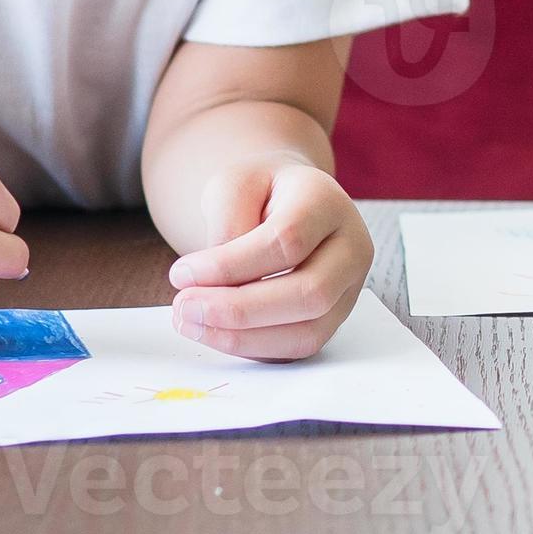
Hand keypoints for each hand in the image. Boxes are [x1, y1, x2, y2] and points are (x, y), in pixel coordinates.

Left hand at [165, 158, 371, 360]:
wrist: (283, 203)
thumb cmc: (257, 193)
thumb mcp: (233, 185)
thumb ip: (226, 225)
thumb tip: (214, 284)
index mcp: (327, 201)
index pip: (287, 241)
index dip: (230, 265)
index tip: (181, 274)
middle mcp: (351, 246)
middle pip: (309, 293)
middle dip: (239, 310)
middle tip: (185, 308)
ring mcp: (348, 289)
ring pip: (307, 332)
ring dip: (243, 337)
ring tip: (192, 324)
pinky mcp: (334, 320)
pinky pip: (298, 348)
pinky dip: (253, 347)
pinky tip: (215, 333)